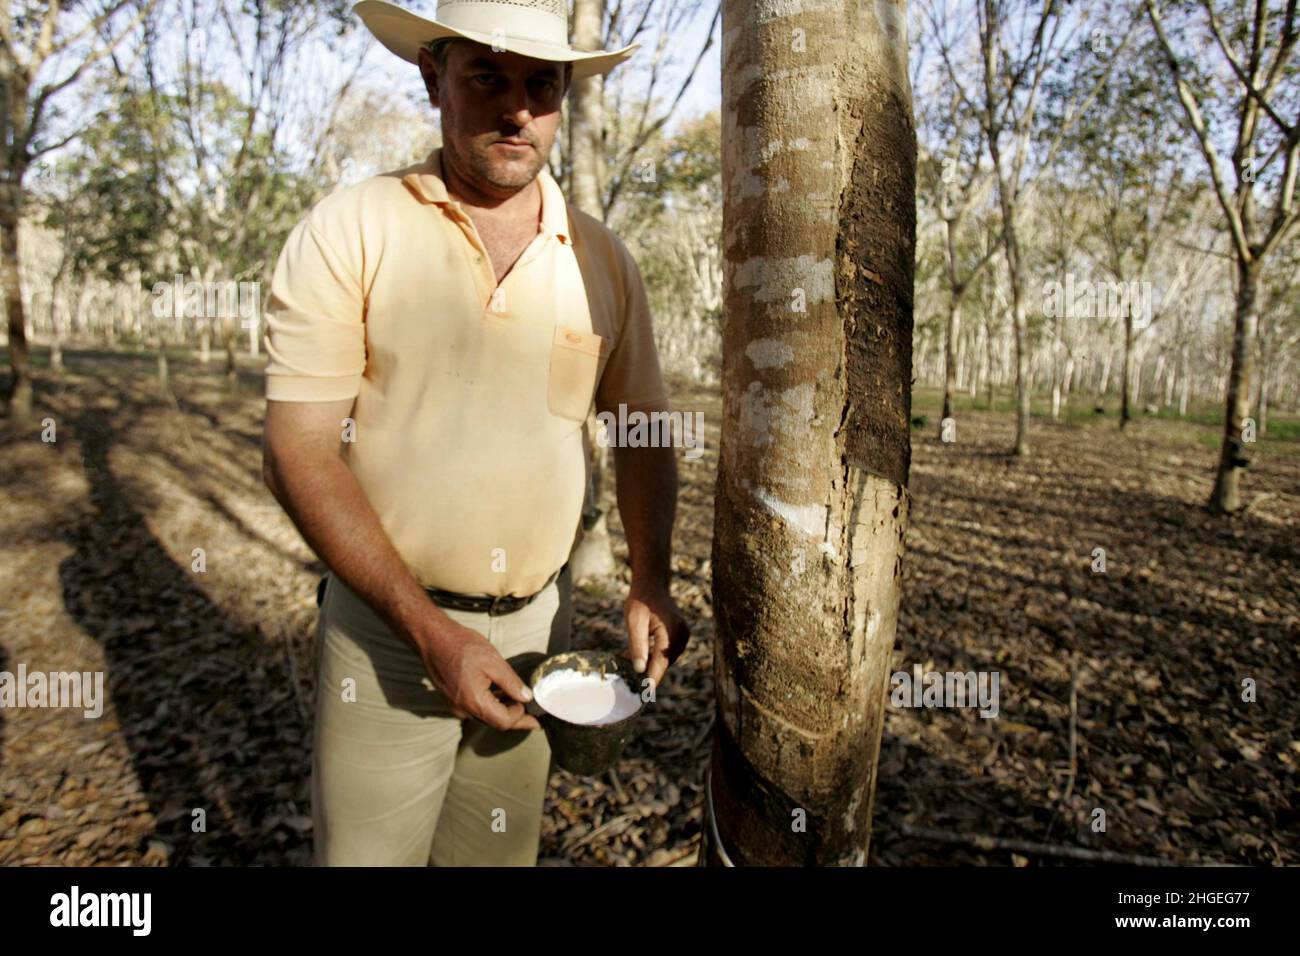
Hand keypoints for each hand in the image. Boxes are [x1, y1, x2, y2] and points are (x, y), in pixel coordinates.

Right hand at [416, 618, 539, 730]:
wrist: (433, 638)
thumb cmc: (461, 646)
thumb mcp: (493, 662)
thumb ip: (511, 683)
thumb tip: (526, 697)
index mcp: (474, 702)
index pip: (504, 721)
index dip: (521, 716)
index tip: (533, 707)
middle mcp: (464, 710)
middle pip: (495, 722)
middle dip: (516, 719)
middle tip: (535, 718)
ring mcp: (457, 706)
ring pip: (486, 716)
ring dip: (504, 711)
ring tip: (522, 704)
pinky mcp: (454, 699)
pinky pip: (477, 708)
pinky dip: (492, 705)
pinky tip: (503, 695)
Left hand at [623, 580, 689, 688]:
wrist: (652, 585)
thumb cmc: (641, 601)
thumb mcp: (634, 621)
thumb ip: (637, 645)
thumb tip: (639, 670)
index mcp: (672, 632)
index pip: (661, 662)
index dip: (652, 679)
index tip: (644, 695)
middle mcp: (682, 635)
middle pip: (664, 662)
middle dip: (649, 673)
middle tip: (632, 687)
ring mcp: (682, 636)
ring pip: (665, 659)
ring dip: (650, 666)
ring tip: (631, 674)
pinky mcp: (679, 637)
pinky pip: (666, 652)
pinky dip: (653, 658)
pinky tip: (638, 661)